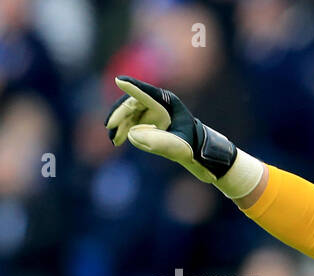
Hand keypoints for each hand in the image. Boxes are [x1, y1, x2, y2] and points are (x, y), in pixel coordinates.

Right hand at [105, 75, 261, 197]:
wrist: (202, 156)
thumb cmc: (194, 149)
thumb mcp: (179, 148)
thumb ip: (159, 142)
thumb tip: (132, 135)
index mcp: (169, 103)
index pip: (147, 93)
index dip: (133, 86)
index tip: (119, 80)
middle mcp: (160, 103)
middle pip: (133, 103)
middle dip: (119, 115)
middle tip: (110, 128)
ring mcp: (154, 111)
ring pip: (130, 112)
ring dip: (120, 125)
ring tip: (114, 140)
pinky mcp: (150, 120)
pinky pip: (132, 120)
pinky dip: (124, 129)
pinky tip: (119, 140)